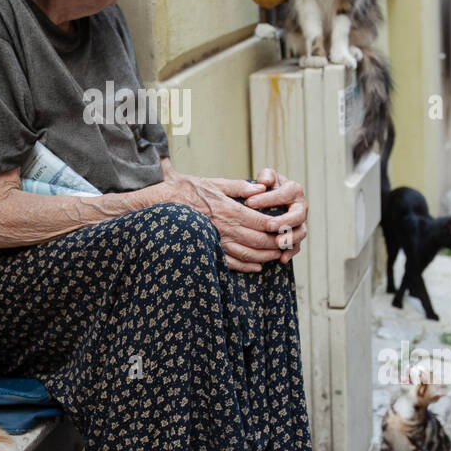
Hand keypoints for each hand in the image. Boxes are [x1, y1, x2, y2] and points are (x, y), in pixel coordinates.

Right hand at [163, 173, 290, 272]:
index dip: (276, 226)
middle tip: (288, 243)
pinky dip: (247, 267)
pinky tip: (258, 266)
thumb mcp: (214, 182)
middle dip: (275, 243)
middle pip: (258, 241)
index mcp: (230, 210)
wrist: (162, 204)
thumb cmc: (188, 190)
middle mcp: (225, 228)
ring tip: (277, 255)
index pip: (261, 222)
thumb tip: (261, 187)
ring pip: (248, 254)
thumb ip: (239, 187)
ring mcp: (217, 242)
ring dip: (265, 256)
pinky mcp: (209, 250)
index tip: (287, 227)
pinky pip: (231, 263)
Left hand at [242, 168, 307, 263]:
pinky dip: (290, 253)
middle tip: (269, 226)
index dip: (268, 199)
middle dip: (284, 221)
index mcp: (294, 190)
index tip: (249, 203)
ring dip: (290, 239)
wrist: (272, 200)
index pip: (285, 193)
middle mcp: (300, 207)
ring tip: (277, 243)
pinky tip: (281, 259)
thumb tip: (263, 183)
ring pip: (301, 232)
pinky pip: (297, 247)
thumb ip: (266, 176)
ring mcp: (300, 223)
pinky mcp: (296, 237)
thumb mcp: (266, 177)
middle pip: (298, 215)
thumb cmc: (267, 187)